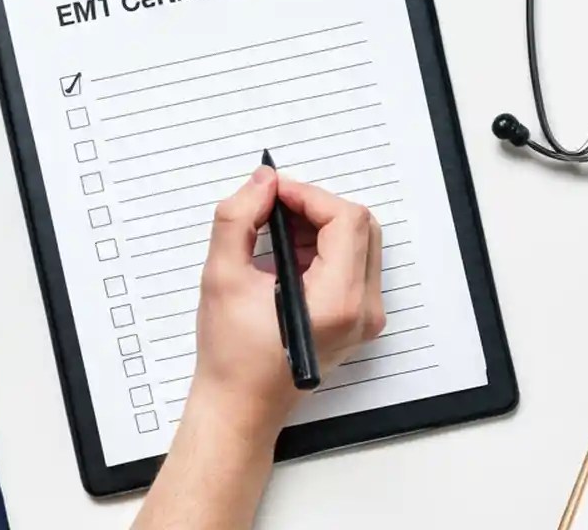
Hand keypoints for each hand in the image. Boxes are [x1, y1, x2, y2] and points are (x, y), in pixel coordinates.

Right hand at [184, 164, 385, 441]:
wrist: (240, 406)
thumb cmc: (231, 355)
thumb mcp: (222, 276)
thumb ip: (239, 218)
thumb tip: (263, 182)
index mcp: (337, 301)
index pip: (344, 220)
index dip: (308, 195)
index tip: (274, 192)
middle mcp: (363, 310)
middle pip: (360, 226)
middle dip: (317, 207)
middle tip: (275, 208)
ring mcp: (365, 318)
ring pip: (361, 243)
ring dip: (321, 227)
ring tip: (275, 234)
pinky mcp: (358, 320)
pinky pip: (354, 265)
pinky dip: (325, 249)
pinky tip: (288, 257)